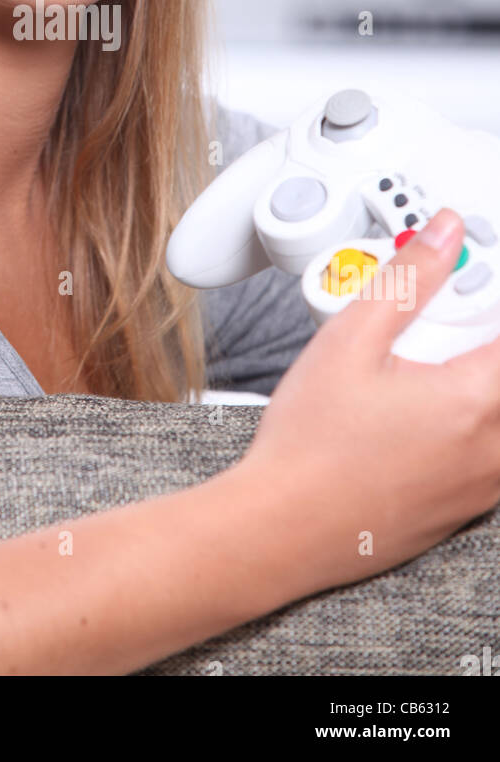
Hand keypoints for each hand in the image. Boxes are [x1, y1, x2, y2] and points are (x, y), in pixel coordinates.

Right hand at [237, 208, 499, 593]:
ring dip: (470, 374)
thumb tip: (443, 233)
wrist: (283, 528)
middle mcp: (494, 446)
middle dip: (470, 332)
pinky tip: (411, 411)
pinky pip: (489, 445)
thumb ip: (407, 277)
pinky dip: (467, 417)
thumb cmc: (309, 448)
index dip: (479, 291)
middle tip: (425, 323)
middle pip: (498, 365)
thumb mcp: (350, 339)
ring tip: (413, 365)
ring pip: (495, 407)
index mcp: (476, 400)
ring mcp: (486, 482)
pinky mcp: (469, 504)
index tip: (456, 277)